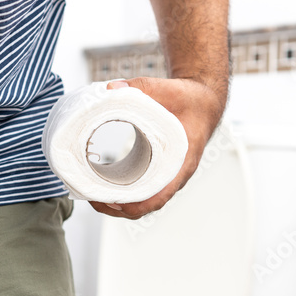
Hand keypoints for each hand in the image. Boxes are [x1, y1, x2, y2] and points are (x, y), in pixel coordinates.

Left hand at [89, 77, 224, 219]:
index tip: (114, 203)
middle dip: (117, 207)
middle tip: (93, 199)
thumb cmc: (192, 100)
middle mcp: (174, 175)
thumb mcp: (169, 90)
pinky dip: (124, 193)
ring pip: (143, 201)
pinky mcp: (158, 170)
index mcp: (181, 162)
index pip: (160, 196)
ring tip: (94, 196)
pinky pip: (142, 189)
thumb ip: (141, 87)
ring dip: (118, 204)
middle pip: (145, 205)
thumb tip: (111, 88)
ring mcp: (167, 175)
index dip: (136, 205)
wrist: (203, 101)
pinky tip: (105, 186)